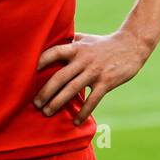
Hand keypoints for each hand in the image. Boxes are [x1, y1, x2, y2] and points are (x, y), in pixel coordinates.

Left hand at [34, 29, 149, 125]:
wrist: (131, 45)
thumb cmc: (104, 43)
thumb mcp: (86, 38)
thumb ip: (70, 40)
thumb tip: (52, 39)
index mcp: (76, 48)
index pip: (54, 52)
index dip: (40, 61)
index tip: (27, 72)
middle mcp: (83, 59)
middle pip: (59, 76)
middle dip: (45, 91)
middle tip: (35, 104)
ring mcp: (95, 71)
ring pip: (72, 89)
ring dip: (58, 102)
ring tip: (47, 112)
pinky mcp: (106, 82)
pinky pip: (92, 100)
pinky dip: (83, 112)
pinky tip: (76, 121)